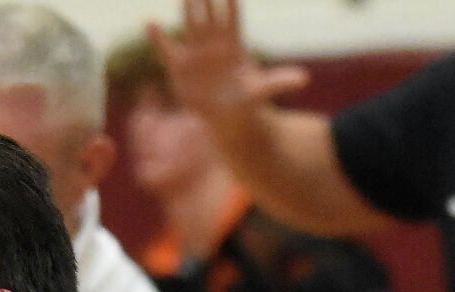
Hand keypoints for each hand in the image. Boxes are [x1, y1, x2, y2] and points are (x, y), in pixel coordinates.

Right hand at [151, 0, 309, 123]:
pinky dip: (157, 38)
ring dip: (186, 7)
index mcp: (233, 44)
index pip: (232, 16)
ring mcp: (195, 53)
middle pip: (209, 13)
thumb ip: (280, 82)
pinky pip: (166, 49)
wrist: (226, 116)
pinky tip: (149, 23)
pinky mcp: (179, 67)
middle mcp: (213, 43)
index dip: (230, 0)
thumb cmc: (246, 101)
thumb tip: (304, 79)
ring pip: (190, 24)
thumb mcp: (262, 92)